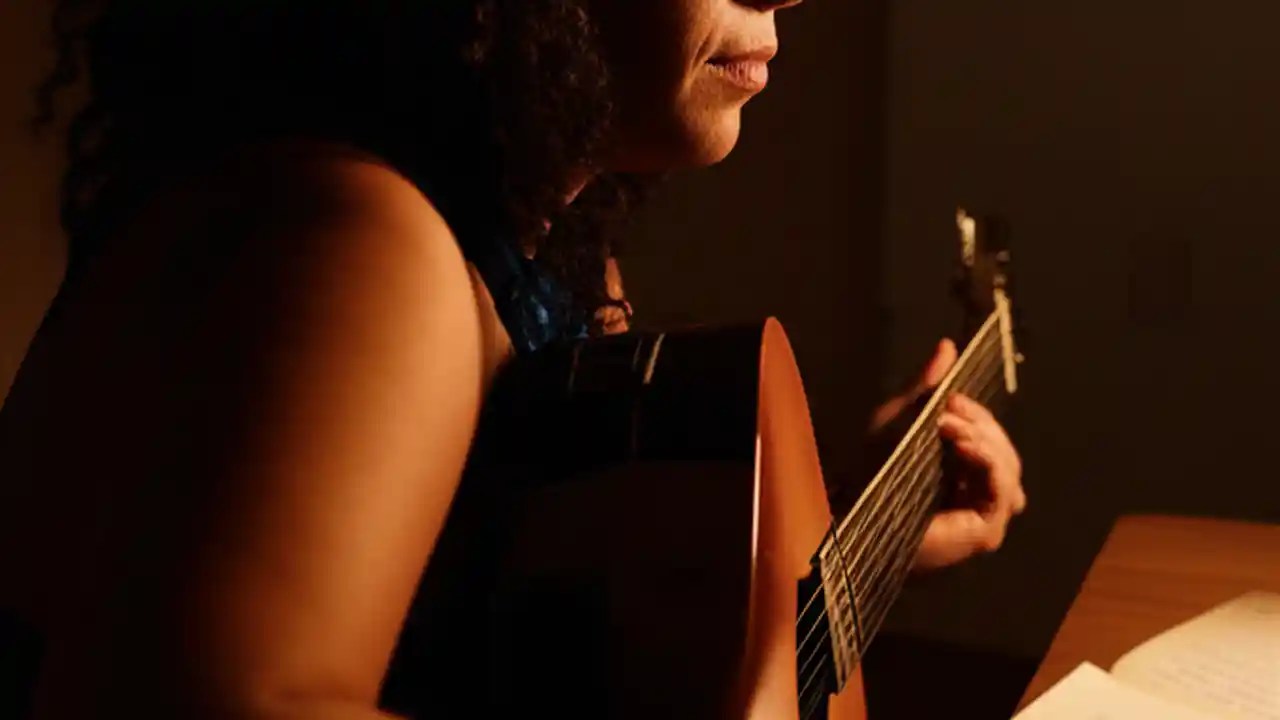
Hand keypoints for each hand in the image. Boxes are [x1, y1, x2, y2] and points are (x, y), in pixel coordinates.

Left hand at [869, 339, 1025, 571]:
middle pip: (1006, 452)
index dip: (980, 416)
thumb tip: (948, 345)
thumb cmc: (868, 472)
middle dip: (984, 424)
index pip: (994, 440)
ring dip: (986, 439)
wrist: (846, 511)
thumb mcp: (901, 420)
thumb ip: (927, 388)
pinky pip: (1002, 492)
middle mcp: (978, 496)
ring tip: (950, 427)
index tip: (953, 399)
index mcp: (964, 473)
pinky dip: (990, 463)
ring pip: (1009, 467)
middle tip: (951, 410)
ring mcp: (985, 517)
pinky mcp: (983, 533)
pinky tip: (965, 445)